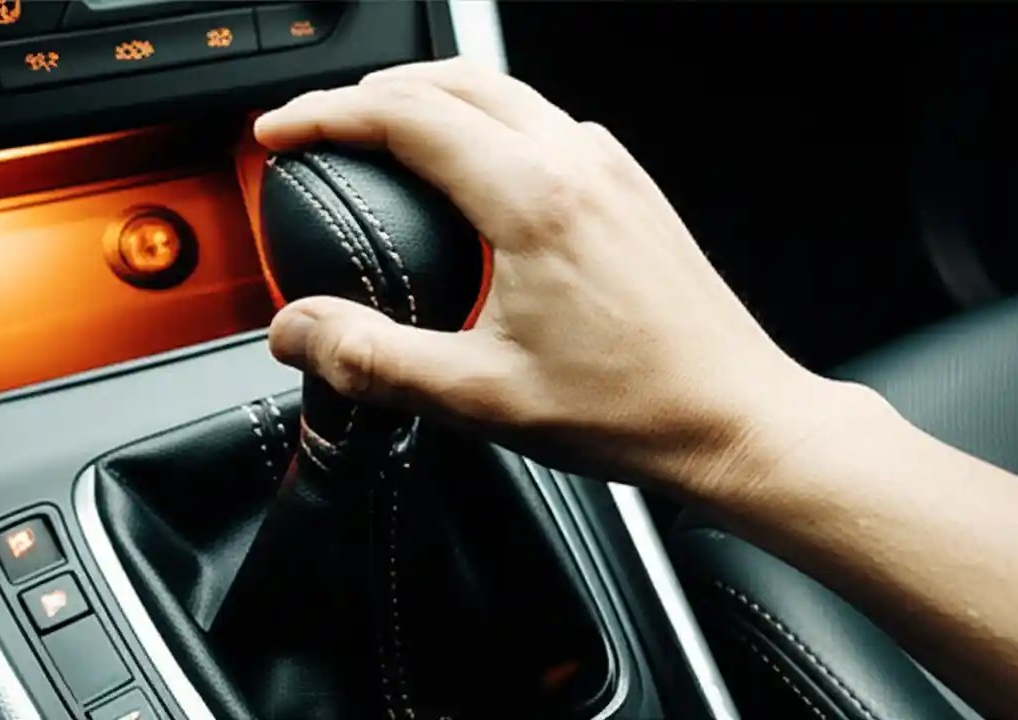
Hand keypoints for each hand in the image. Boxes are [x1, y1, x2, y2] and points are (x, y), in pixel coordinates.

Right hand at [255, 58, 861, 495]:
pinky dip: (482, 124)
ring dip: (428, 100)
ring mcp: (611, 168)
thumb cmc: (636, 407)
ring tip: (378, 137)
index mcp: (534, 198)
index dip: (326, 117)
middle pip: (451, 81)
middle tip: (319, 129)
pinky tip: (467, 171)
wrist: (736, 419)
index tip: (281, 133)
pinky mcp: (630, 189)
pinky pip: (540, 122)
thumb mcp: (481, 396)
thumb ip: (373, 360)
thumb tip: (298, 332)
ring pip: (501, 92)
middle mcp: (578, 162)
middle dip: (369, 94)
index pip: (405, 116)